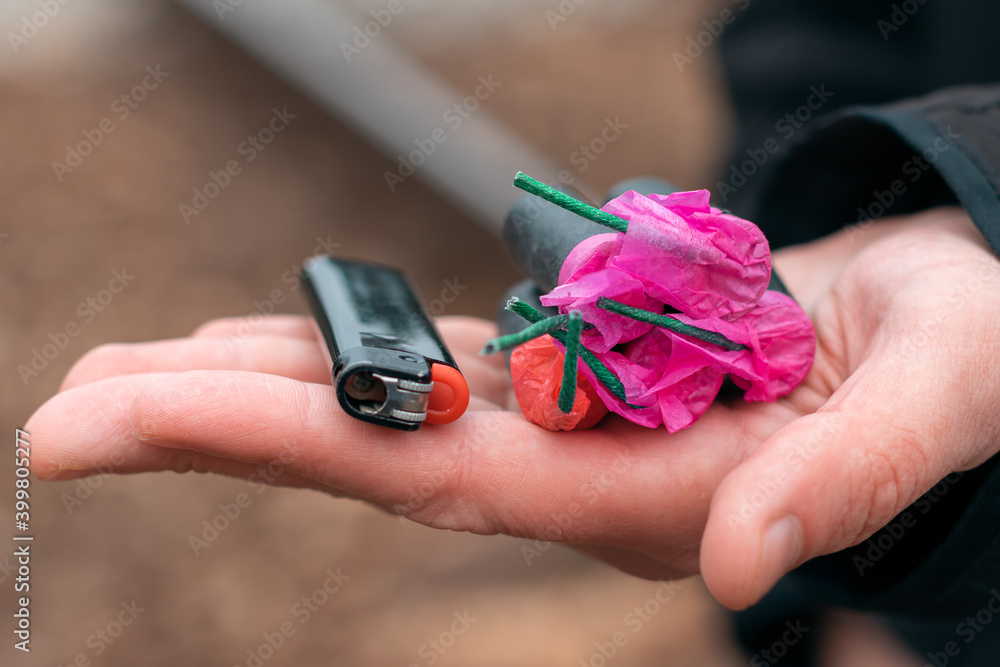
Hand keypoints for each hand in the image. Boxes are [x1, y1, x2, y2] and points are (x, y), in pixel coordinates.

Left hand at [26, 206, 999, 608]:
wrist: (950, 326)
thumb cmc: (956, 359)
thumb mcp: (930, 403)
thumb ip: (843, 481)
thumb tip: (738, 569)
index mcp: (639, 487)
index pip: (423, 471)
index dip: (274, 438)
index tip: (125, 415)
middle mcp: (576, 465)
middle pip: (363, 449)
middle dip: (209, 425)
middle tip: (60, 412)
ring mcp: (566, 416)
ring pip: (381, 404)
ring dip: (253, 385)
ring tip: (125, 370)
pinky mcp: (577, 367)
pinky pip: (434, 363)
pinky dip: (345, 350)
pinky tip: (272, 336)